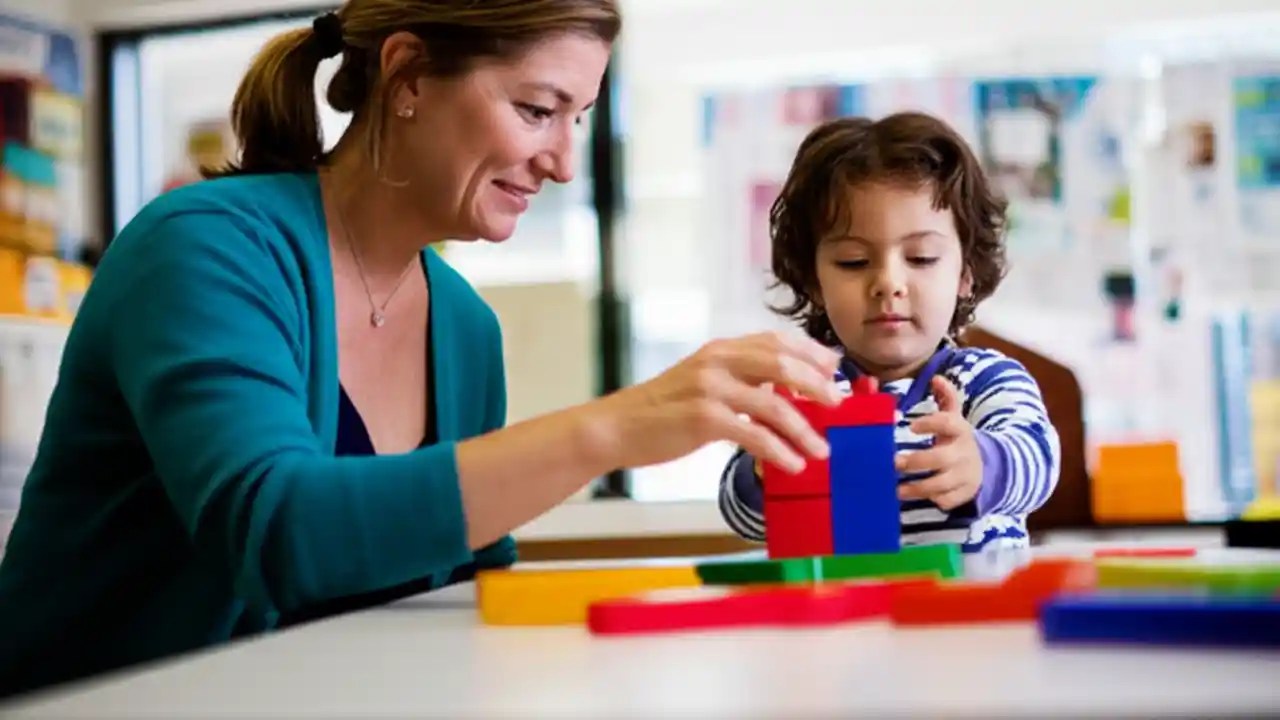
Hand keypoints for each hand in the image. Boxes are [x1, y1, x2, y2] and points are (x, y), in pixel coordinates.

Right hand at [596, 331, 842, 473]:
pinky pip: (755, 434)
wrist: (618, 427)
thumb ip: (739, 380)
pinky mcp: (704, 419)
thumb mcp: (702, 381)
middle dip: (818, 386)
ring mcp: (710, 389)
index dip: (811, 353)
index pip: (776, 340)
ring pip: (775, 404)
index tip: (834, 370)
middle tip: (838, 406)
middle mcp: (717, 361)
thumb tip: (784, 393)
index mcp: (720, 349)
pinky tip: (792, 464)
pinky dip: (780, 451)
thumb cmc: (663, 410)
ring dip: (805, 430)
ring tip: (822, 450)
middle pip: (783, 364)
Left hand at [895, 376, 980, 509]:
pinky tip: (917, 496)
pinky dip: (933, 500)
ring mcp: (964, 476)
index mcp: (959, 430)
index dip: (931, 423)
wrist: (986, 466)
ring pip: (941, 484)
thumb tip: (936, 377)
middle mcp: (963, 453)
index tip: (911, 426)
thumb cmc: (957, 439)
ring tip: (897, 489)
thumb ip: (945, 397)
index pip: (949, 423)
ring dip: (918, 487)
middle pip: (941, 458)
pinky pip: (946, 500)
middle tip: (895, 462)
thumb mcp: (954, 417)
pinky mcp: (963, 494)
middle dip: (917, 461)